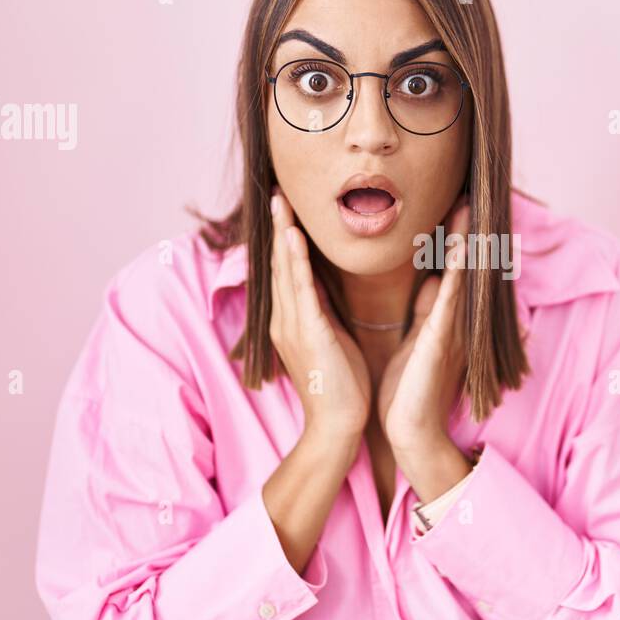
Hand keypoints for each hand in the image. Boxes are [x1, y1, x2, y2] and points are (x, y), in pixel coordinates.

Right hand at [268, 186, 370, 445]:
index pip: (288, 271)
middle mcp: (286, 319)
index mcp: (293, 321)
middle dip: (279, 227)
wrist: (338, 426)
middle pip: (280, 264)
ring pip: (285, 270)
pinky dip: (296, 263)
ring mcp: (293, 326)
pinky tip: (293, 239)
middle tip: (277, 193)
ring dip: (283, 234)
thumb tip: (325, 288)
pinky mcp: (308, 334)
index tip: (287, 209)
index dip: (286, 239)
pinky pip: (301, 291)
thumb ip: (324, 312)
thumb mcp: (332, 339)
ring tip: (281, 203)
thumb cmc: (342, 387)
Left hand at [377, 198, 469, 457]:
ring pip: (459, 276)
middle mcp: (450, 319)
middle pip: (461, 265)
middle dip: (465, 229)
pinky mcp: (440, 340)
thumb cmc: (410, 390)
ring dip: (465, 241)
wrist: (409, 431)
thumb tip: (434, 281)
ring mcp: (449, 328)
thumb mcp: (418, 340)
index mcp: (441, 317)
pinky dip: (454, 272)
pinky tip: (460, 249)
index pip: (449, 268)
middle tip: (469, 192)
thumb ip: (428, 311)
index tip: (455, 202)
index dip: (454, 236)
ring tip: (468, 207)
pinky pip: (449, 299)